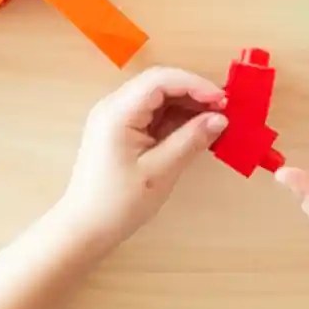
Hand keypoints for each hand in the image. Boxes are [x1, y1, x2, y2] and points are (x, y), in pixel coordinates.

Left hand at [56, 67, 228, 247]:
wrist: (85, 228)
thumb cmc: (119, 203)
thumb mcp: (160, 171)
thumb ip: (191, 140)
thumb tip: (220, 118)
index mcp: (118, 111)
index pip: (160, 80)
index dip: (195, 84)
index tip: (222, 100)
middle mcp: (113, 106)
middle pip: (158, 84)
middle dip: (193, 93)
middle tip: (223, 109)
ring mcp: (115, 117)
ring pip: (156, 98)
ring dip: (186, 105)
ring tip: (214, 120)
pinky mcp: (119, 130)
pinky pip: (151, 114)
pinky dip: (174, 118)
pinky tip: (194, 129)